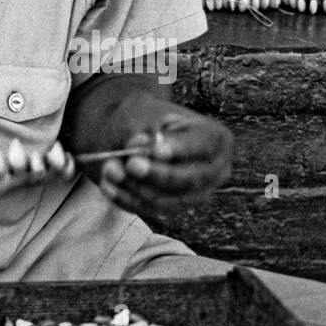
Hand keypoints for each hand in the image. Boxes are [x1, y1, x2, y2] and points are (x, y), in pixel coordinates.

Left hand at [91, 100, 232, 222]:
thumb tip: (139, 146)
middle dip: (156, 174)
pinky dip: (128, 199)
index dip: (180, 150)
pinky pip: (152, 211)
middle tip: (130, 164)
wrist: (141, 135)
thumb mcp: (147, 115)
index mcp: (216, 139)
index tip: (156, 150)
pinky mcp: (176, 208)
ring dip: (135, 188)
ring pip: (168, 200)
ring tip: (109, 169)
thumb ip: (144, 129)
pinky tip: (108, 186)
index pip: (204, 146)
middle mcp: (215, 171)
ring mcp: (197, 194)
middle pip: (189, 179)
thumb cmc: (149, 119)